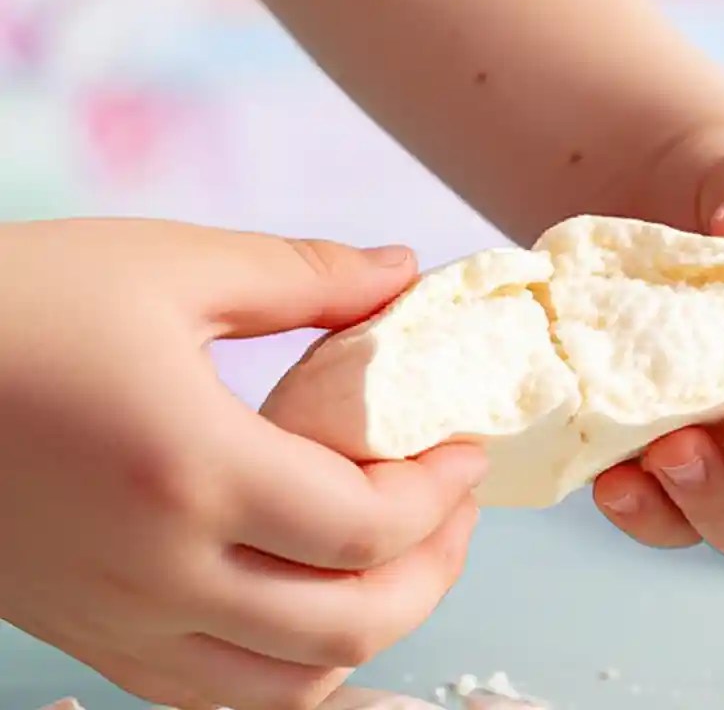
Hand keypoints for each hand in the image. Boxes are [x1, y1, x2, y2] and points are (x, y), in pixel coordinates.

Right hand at [0, 220, 485, 709]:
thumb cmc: (9, 309)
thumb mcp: (164, 266)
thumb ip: (303, 275)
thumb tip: (402, 272)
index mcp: (193, 471)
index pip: (370, 526)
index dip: (444, 493)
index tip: (467, 449)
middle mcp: (161, 570)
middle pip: (352, 625)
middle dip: (435, 569)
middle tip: (455, 506)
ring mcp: (120, 619)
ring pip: (291, 687)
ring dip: (374, 629)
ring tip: (400, 559)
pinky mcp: (90, 636)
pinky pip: (217, 695)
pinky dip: (291, 667)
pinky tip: (309, 601)